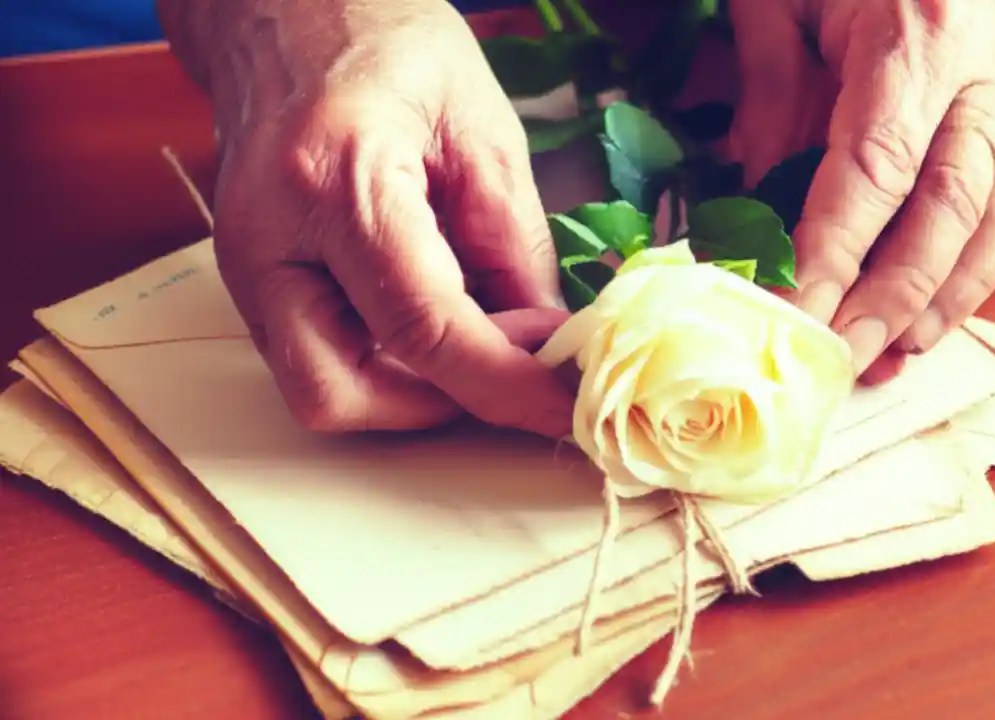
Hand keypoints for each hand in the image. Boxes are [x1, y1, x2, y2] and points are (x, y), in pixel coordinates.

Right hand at [157, 0, 573, 435]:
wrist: (284, 13)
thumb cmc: (387, 44)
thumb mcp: (484, 128)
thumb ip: (515, 245)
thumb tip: (544, 344)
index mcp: (336, 178)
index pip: (421, 328)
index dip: (502, 385)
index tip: (564, 410)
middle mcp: (269, 239)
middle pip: (341, 392)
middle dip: (438, 405)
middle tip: (511, 363)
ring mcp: (244, 268)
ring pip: (321, 391)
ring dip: (413, 392)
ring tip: (477, 333)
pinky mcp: (249, 283)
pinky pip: (314, 360)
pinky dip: (385, 366)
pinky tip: (432, 319)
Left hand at [727, 0, 994, 379]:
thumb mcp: (778, 8)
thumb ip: (768, 100)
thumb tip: (757, 215)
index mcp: (915, 34)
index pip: (876, 163)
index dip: (835, 248)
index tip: (793, 309)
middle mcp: (982, 75)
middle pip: (947, 206)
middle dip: (890, 296)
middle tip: (839, 357)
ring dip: (942, 303)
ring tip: (887, 358)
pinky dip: (977, 280)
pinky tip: (929, 323)